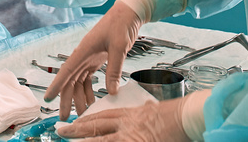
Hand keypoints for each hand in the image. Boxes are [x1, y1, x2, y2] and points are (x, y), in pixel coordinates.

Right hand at [44, 1, 143, 118]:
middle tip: (66, 117)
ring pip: (78, 82)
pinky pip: (88, 79)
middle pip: (70, 81)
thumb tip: (111, 92)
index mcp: (83, 50)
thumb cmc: (120, 25)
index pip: (66, 71)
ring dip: (79, 98)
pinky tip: (93, 102)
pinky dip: (89, 91)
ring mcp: (88, 58)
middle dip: (67, 100)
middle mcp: (82, 55)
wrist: (128, 14)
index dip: (56, 86)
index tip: (48, 99)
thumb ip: (114, 70)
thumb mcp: (119, 47)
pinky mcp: (96, 60)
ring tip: (83, 114)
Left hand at [53, 101, 191, 140]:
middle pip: (96, 126)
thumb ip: (145, 110)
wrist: (186, 116)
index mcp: (130, 114)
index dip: (88, 119)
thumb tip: (145, 108)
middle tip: (61, 130)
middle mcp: (126, 124)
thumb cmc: (175, 115)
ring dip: (83, 140)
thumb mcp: (154, 109)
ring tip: (67, 140)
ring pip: (99, 140)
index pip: (103, 116)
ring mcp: (128, 136)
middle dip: (76, 129)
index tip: (77, 121)